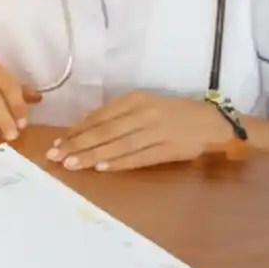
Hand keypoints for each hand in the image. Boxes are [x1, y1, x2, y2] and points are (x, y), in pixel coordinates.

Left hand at [47, 92, 234, 171]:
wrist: (211, 122)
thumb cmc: (173, 113)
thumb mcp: (145, 104)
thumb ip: (117, 113)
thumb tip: (86, 120)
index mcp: (137, 99)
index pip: (100, 116)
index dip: (77, 130)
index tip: (58, 141)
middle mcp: (145, 113)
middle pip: (105, 130)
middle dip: (78, 144)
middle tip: (57, 156)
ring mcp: (157, 131)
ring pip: (118, 145)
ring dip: (93, 155)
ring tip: (72, 164)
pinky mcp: (168, 149)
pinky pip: (139, 157)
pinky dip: (119, 163)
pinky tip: (102, 168)